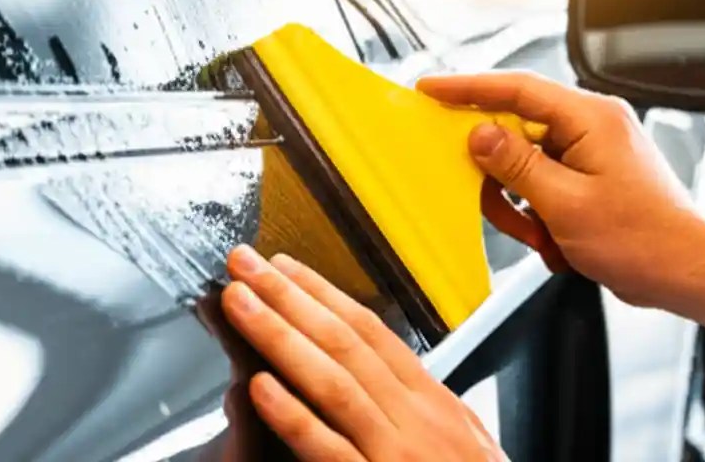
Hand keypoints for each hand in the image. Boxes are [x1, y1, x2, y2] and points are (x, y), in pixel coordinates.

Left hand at [222, 245, 506, 461]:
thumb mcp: (465, 447)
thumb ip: (426, 412)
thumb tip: (394, 376)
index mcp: (433, 405)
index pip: (371, 332)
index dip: (323, 294)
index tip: (282, 267)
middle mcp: (418, 421)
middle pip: (345, 344)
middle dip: (289, 298)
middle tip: (242, 263)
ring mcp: (398, 456)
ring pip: (333, 383)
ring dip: (280, 338)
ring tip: (239, 304)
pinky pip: (330, 452)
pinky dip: (294, 417)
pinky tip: (260, 388)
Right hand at [418, 72, 704, 306]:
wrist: (685, 270)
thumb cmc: (644, 239)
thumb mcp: (565, 203)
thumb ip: (516, 165)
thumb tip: (480, 135)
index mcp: (590, 118)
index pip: (517, 88)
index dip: (468, 88)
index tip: (432, 91)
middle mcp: (593, 126)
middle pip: (517, 130)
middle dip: (497, 172)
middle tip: (480, 195)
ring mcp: (593, 152)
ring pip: (526, 164)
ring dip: (520, 203)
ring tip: (536, 234)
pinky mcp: (591, 178)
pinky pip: (544, 184)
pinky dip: (538, 213)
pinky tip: (553, 241)